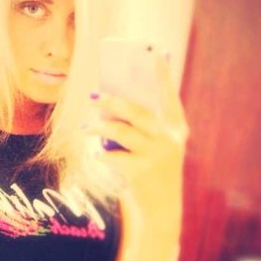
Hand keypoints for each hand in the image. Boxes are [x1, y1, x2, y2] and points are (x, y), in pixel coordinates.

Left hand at [88, 58, 187, 218]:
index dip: (162, 73)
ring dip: (98, 127)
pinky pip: (111, 155)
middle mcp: (169, 139)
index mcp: (175, 128)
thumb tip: (109, 101)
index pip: (169, 95)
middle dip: (111, 101)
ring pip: (120, 131)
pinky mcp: (140, 172)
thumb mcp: (154, 146)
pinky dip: (100, 154)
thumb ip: (140, 125)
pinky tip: (97, 156)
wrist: (160, 209)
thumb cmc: (152, 169)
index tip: (155, 51)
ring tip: (85, 128)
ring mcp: (156, 155)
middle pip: (136, 111)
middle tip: (93, 95)